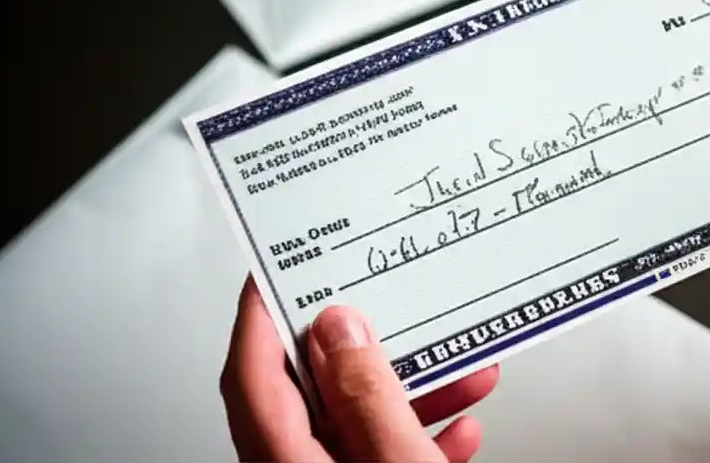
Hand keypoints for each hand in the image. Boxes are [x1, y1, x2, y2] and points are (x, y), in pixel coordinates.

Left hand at [221, 278, 498, 461]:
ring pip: (356, 422)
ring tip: (455, 365)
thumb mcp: (397, 462)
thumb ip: (368, 397)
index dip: (261, 312)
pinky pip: (382, 454)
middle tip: (376, 299)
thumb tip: (342, 329)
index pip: (251, 373)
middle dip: (360, 344)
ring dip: (407, 389)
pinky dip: (419, 432)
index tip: (277, 265)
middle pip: (310, 391)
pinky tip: (458, 423)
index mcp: (284, 461)